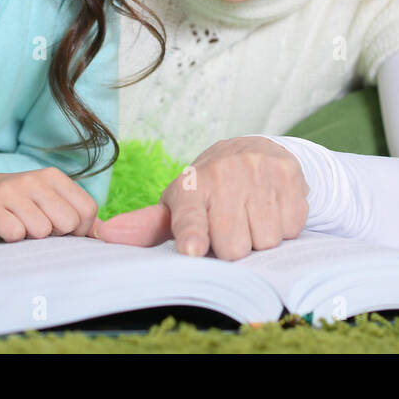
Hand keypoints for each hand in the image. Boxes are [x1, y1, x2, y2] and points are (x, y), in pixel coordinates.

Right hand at [0, 168, 99, 241]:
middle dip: (55, 235)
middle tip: (36, 229)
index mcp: (54, 177)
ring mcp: (10, 191)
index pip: (87, 209)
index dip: (80, 230)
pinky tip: (3, 230)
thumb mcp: (48, 202)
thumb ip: (77, 215)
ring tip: (18, 227)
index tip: (63, 232)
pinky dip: (10, 240)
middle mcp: (33, 179)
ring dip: (30, 238)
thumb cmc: (17, 206)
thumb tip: (104, 235)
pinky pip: (14, 234)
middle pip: (67, 222)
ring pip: (41, 230)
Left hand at [91, 136, 308, 259]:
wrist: (252, 150)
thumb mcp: (177, 203)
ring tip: (250, 216)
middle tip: (229, 226)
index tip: (192, 249)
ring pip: (266, 240)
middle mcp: (224, 176)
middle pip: (234, 247)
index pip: (190, 217)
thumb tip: (105, 234)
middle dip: (234, 247)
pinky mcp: (290, 175)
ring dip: (260, 237)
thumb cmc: (208, 189)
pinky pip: (292, 227)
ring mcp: (259, 173)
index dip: (193, 235)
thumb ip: (147, 226)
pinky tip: (271, 208)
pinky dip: (285, 226)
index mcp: (190, 186)